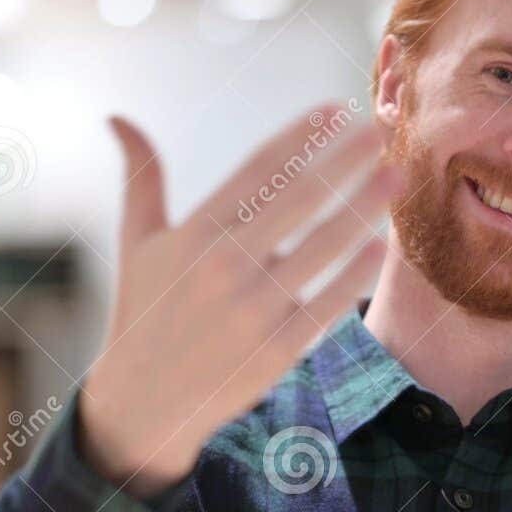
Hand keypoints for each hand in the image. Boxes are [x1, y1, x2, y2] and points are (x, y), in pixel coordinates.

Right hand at [79, 104, 393, 497]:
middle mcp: (224, 266)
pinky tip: (379, 245)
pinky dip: (355, 274)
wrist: (142, 402)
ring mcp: (252, 310)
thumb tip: (118, 118)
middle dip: (343, 161)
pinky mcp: (275, 351)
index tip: (335, 109)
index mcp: (194, 233)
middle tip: (380, 133)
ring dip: (363, 208)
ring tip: (393, 178)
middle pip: (298, 199)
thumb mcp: (137, 243)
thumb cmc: (145, 311)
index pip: (257, 170)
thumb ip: (140, 178)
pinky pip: (326, 304)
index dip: (300, 136)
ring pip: (322, 248)